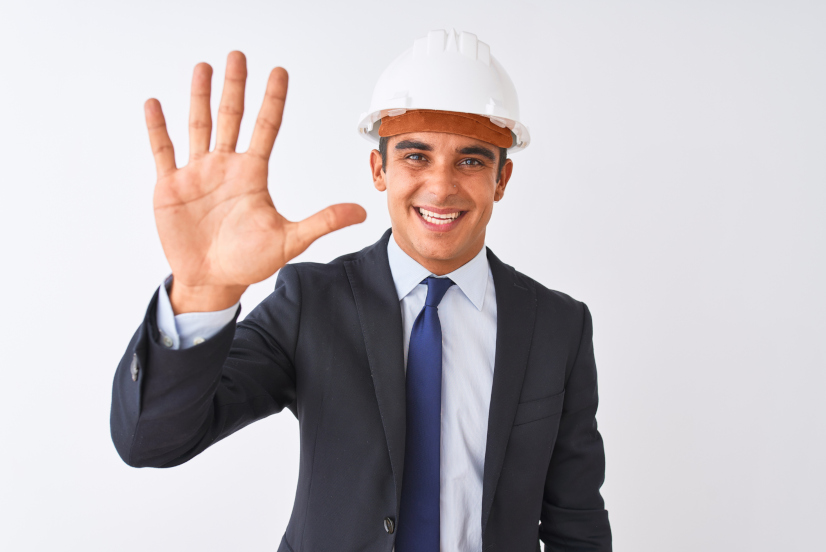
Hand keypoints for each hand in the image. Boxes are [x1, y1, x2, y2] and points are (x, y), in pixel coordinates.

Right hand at [145, 52, 366, 312]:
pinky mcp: (171, 186)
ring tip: (203, 68)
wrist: (213, 281)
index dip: (273, 100)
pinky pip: (163, 151)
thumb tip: (361, 212)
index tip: (279, 72)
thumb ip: (323, 222)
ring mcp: (197, 174)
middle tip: (238, 56)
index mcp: (252, 174)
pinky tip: (155, 104)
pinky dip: (158, 129)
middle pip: (230, 117)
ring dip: (199, 98)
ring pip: (198, 126)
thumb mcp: (290, 240)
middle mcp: (226, 167)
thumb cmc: (249, 261)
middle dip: (234, 87)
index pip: (266, 128)